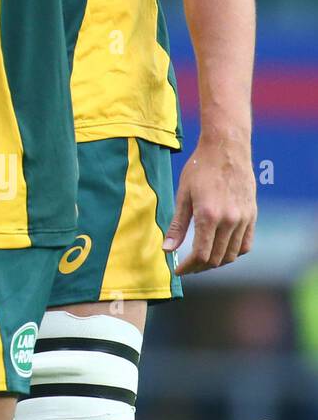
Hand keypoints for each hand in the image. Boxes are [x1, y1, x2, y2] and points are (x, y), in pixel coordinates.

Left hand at [163, 136, 256, 273]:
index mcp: (209, 216)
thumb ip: (177, 225)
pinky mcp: (252, 216)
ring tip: (201, 260)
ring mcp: (243, 219)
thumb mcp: (182, 195)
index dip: (188, 267)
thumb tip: (167, 249)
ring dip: (216, 262)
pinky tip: (220, 250)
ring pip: (231, 255)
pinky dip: (233, 253)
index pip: (200, 254)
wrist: (226, 149)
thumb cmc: (199, 169)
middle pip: (216, 258)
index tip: (178, 270)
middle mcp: (229, 221)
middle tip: (186, 266)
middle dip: (199, 267)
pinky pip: (245, 244)